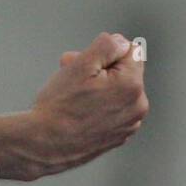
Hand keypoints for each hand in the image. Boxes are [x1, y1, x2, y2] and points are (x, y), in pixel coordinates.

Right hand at [22, 32, 147, 177]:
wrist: (47, 143)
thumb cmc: (60, 105)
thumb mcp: (80, 65)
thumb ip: (106, 46)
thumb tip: (120, 41)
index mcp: (132, 85)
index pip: (129, 50)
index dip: (103, 50)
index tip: (82, 60)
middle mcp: (138, 105)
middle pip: (123, 71)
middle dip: (98, 68)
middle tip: (70, 73)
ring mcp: (130, 123)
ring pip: (117, 91)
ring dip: (98, 86)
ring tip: (71, 94)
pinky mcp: (119, 135)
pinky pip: (113, 110)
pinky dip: (99, 105)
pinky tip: (78, 110)